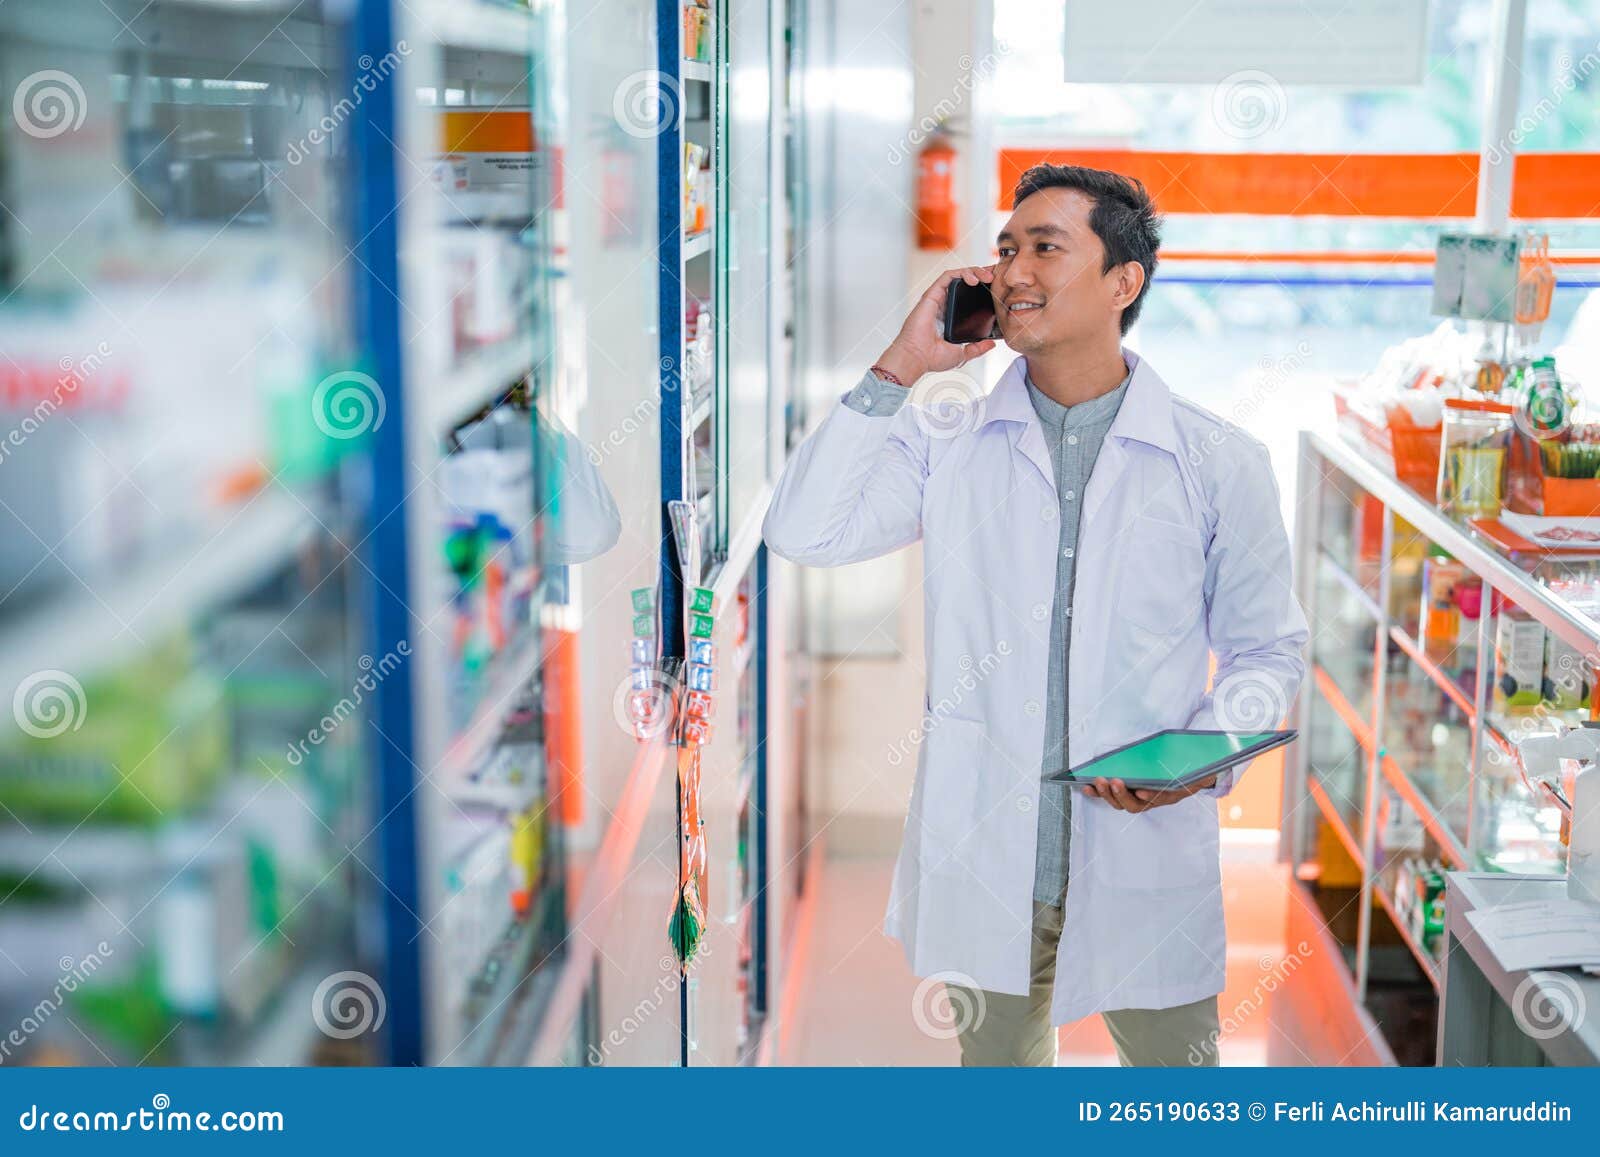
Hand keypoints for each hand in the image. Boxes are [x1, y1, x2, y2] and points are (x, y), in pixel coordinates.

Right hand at [874, 266, 998, 386]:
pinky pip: (948, 276)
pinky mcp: (932, 294)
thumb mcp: (963, 354)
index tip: (997, 287)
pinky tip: (974, 279)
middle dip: (982, 275)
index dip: (984, 289)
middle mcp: (945, 304)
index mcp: (952, 316)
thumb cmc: (933, 357)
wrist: (918, 357)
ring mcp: (939, 298)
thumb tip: (991, 344)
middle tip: (996, 277)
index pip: (970, 296)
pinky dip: (962, 273)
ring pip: (958, 276)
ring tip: (988, 276)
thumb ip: (977, 348)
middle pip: (965, 282)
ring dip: (975, 271)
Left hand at [1082, 775, 1216, 812]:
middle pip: (1135, 805)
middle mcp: (1153, 800)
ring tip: (1098, 781)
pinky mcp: (1127, 794)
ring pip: (1121, 803)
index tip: (1142, 791)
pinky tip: (1087, 787)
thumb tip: (1205, 762)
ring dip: (1107, 794)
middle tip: (1113, 781)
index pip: (1161, 798)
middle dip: (1122, 794)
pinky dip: (1099, 793)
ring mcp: (1139, 798)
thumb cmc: (1190, 769)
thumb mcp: (1197, 768)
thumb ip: (1198, 769)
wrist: (1192, 774)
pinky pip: (1111, 797)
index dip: (1151, 796)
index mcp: (1171, 794)